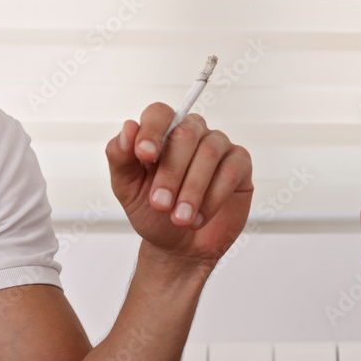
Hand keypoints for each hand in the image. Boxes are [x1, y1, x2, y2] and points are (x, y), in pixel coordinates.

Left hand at [106, 103, 252, 267]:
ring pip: (209, 154)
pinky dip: (213, 198)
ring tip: (180, 218)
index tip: (145, 155)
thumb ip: (120, 158)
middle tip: (161, 204)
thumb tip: (128, 128)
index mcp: (162, 134)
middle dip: (171, 173)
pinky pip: (231, 172)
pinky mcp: (240, 165)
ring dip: (192, 190)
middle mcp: (192, 134)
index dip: (152, 130)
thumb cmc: (154, 215)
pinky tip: (200, 216)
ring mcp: (219, 147)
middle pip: (185, 134)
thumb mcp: (127, 189)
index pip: (159, 114)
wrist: (180, 247)